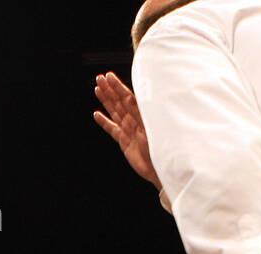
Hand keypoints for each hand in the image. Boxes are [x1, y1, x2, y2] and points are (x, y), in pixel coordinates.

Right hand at [94, 72, 159, 187]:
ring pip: (114, 111)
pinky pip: (111, 129)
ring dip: (106, 100)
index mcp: (142, 116)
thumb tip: (133, 99)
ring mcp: (128, 130)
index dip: (118, 86)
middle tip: (99, 78)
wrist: (160, 169)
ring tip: (97, 89)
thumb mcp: (152, 129)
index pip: (127, 97)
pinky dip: (104, 122)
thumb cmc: (163, 149)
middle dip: (109, 89)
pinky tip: (97, 114)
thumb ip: (141, 114)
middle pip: (119, 101)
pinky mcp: (124, 141)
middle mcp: (134, 121)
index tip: (109, 77)